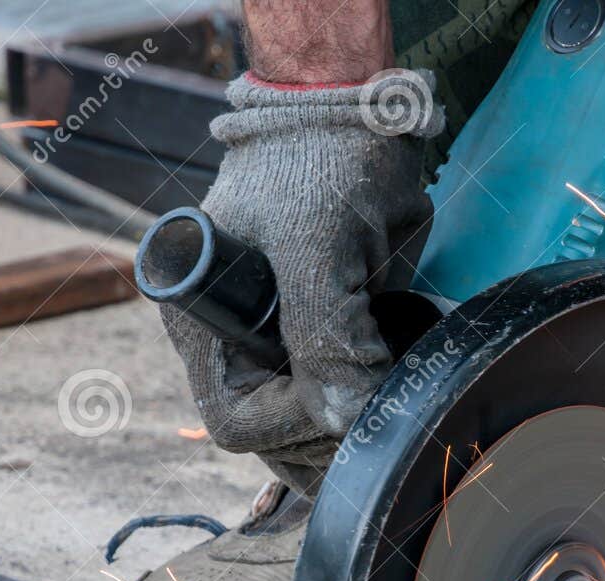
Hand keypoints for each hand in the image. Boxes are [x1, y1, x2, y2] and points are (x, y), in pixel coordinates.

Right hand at [162, 70, 442, 493]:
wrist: (353, 116)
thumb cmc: (318, 161)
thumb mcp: (318, 242)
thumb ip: (324, 331)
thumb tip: (345, 416)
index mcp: (203, 325)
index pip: (239, 422)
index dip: (295, 427)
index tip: (352, 397)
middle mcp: (233, 346)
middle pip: (277, 438)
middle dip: (333, 434)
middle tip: (387, 401)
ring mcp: (277, 348)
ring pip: (313, 428)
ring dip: (358, 420)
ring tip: (397, 376)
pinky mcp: (319, 341)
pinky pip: (343, 397)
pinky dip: (376, 397)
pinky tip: (401, 367)